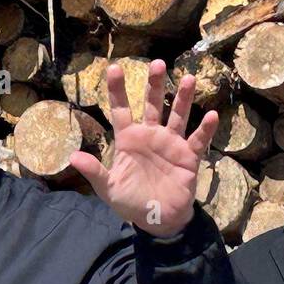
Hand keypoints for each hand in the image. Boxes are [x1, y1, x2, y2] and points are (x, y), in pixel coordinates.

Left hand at [69, 59, 218, 237]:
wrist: (158, 219)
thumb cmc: (131, 202)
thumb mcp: (108, 189)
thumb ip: (94, 171)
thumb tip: (72, 157)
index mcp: (128, 140)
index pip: (121, 110)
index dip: (117, 90)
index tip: (114, 68)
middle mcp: (150, 136)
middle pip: (152, 104)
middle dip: (155, 84)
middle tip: (158, 63)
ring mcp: (171, 144)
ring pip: (177, 115)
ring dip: (183, 98)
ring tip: (189, 78)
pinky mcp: (188, 156)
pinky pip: (197, 140)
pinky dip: (205, 129)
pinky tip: (211, 115)